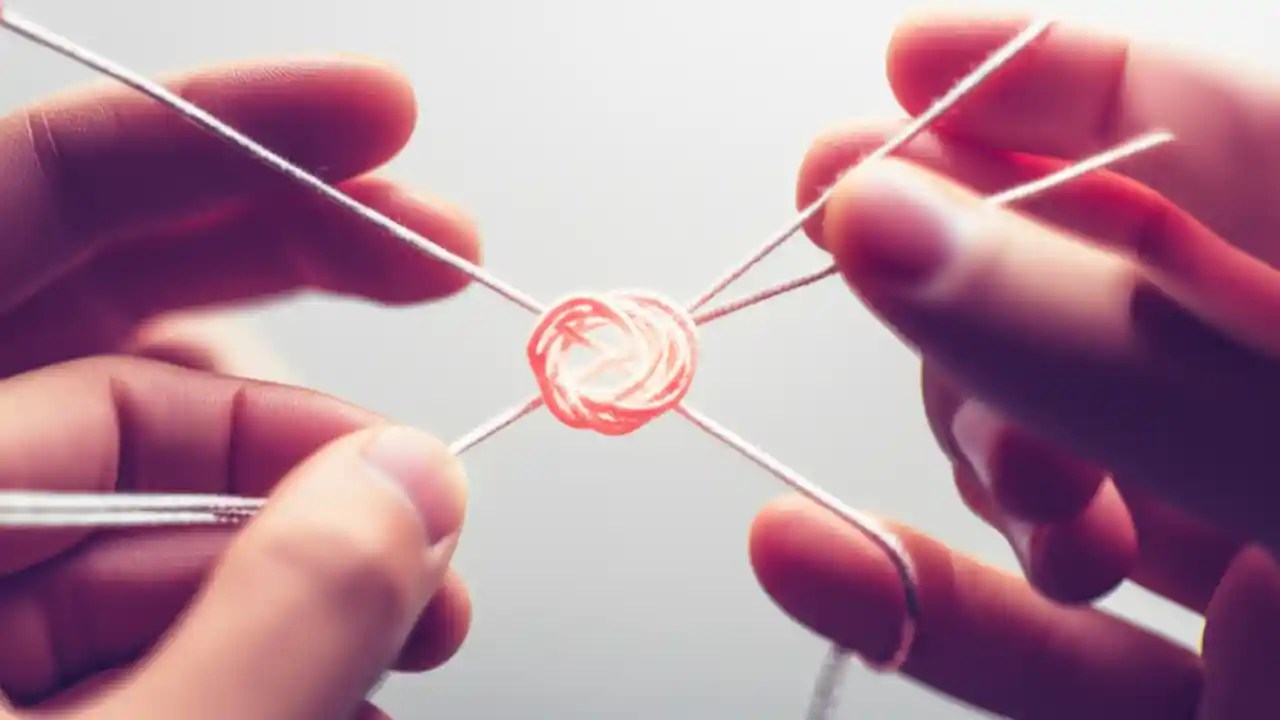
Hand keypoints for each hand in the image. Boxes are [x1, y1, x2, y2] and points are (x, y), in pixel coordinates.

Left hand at [0, 59, 479, 716]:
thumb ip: (277, 614)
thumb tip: (413, 486)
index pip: (35, 202)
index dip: (219, 136)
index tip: (382, 117)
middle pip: (123, 316)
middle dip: (311, 299)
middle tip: (445, 268)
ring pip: (173, 476)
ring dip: (328, 519)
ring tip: (433, 598)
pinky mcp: (27, 675)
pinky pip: (164, 588)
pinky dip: (280, 616)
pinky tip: (359, 678)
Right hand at [751, 14, 1279, 718]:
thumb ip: (1110, 345)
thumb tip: (895, 221)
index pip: (1215, 126)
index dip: (1054, 81)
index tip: (912, 69)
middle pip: (1098, 293)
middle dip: (986, 293)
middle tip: (901, 298)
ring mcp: (1255, 560)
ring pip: (1055, 460)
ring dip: (972, 460)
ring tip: (1007, 502)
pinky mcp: (1202, 695)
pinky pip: (1038, 639)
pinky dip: (912, 600)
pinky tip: (803, 555)